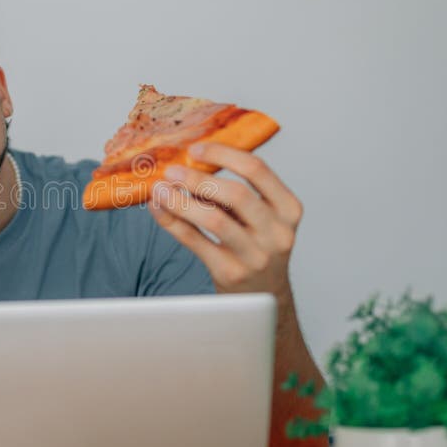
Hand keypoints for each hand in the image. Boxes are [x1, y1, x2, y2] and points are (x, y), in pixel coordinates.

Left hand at [149, 142, 302, 297]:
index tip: (196, 149)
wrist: (262, 298)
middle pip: (236, 194)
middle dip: (198, 178)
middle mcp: (277, 232)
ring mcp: (256, 255)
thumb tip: (188, 164)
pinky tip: (159, 209)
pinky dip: (172, 222)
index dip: (224, 154)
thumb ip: (232, 194)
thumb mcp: (259, 218)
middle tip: (172, 170)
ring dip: (181, 200)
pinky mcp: (231, 273)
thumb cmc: (256, 249)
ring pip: (214, 218)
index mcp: (288, 209)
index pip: (257, 170)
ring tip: (160, 189)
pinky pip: (195, 241)